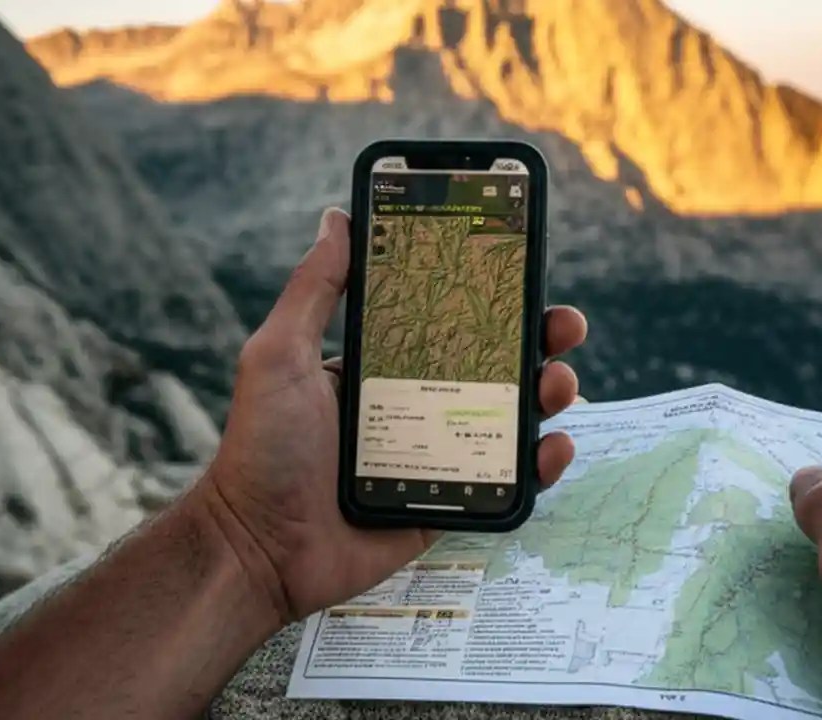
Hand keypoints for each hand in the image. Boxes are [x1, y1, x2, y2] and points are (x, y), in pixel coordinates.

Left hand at [197, 208, 587, 622]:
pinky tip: (554, 447)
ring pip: (510, 417)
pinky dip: (540, 465)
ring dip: (548, 394)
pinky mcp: (449, 502)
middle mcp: (417, 404)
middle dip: (539, 341)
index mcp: (382, 364)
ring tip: (560, 385)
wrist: (257, 548)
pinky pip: (507, 481)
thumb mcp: (279, 355)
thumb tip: (336, 217)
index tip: (525, 269)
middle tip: (564, 327)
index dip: (492, 296)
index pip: (449, 320)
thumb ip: (312, 289)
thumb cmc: (261, 448)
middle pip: (496, 364)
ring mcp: (437, 454)